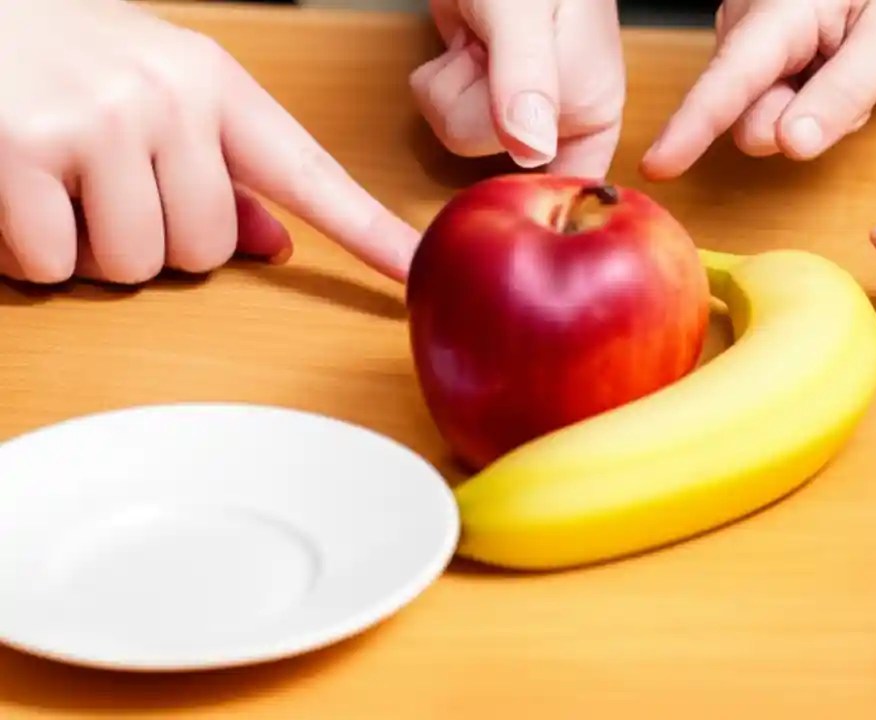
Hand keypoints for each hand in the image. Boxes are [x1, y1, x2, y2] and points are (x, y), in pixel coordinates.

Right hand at [0, 0, 417, 285]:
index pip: (308, 172)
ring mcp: (96, 118)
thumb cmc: (58, 55)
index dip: (366, 229)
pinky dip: (29, 251)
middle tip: (101, 184)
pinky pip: (55, 263)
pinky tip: (13, 192)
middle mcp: (166, 94)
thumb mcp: (153, 93)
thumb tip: (274, 243)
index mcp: (212, 80)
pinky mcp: (22, 147)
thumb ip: (217, 168)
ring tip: (56, 182)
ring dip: (90, 249)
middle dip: (153, 243)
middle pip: (205, 250)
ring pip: (134, 265)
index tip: (412, 264)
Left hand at [412, 0, 624, 178]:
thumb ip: (527, 76)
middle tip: (491, 52)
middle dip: (477, 106)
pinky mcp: (480, 93)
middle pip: (498, 162)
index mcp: (594, 107)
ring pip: (461, 140)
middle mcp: (559, 116)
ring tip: (477, 39)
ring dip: (451, 88)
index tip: (509, 133)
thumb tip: (533, 149)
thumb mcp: (522, 11)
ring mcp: (515, 106)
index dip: (537, 185)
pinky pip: (441, 120)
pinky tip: (461, 44)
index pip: (573, 188)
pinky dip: (436, 81)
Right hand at [640, 0, 875, 179]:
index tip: (658, 165)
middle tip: (851, 86)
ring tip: (840, 70)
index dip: (692, 128)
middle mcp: (742, 19)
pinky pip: (762, 108)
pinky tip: (823, 70)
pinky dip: (799, 103)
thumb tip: (789, 145)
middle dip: (798, 123)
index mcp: (779, 8)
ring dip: (804, 113)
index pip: (730, 79)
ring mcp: (738, 37)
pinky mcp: (742, 53)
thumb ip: (844, 94)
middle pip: (747, 119)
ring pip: (757, 118)